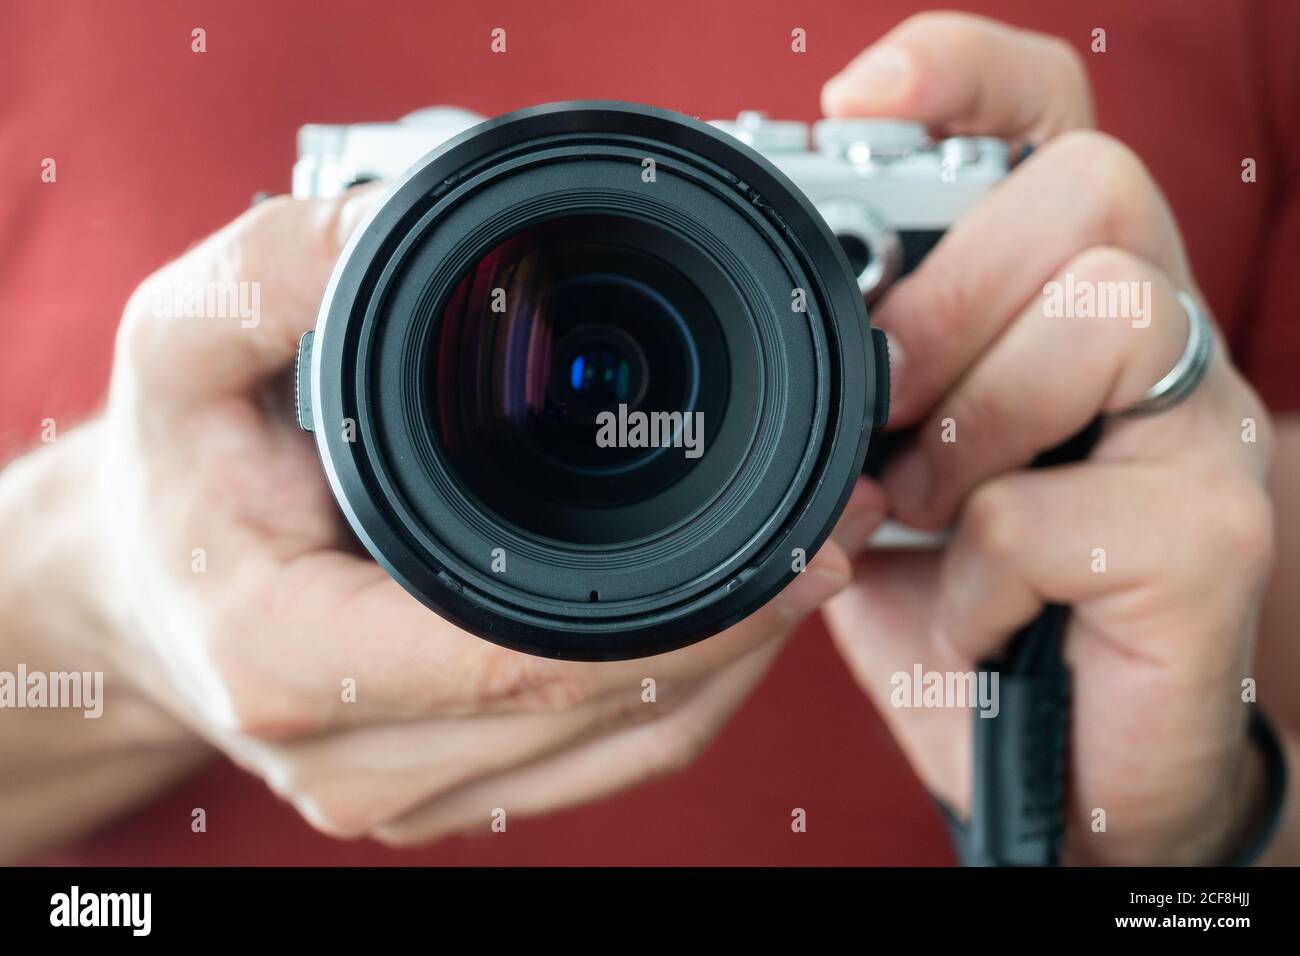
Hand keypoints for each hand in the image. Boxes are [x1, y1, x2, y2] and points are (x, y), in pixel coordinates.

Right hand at [89, 188, 863, 844]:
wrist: (139, 584)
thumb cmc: (173, 471)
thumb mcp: (184, 342)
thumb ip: (281, 274)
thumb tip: (410, 217)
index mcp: (290, 661)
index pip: (517, 668)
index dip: (677, 619)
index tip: (784, 549)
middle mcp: (353, 758)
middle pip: (599, 718)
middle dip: (741, 629)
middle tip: (829, 527)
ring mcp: (404, 790)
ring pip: (622, 752)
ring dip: (735, 664)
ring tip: (809, 564)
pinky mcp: (447, 788)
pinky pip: (605, 760)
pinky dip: (688, 692)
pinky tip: (737, 616)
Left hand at [821, 13, 1274, 864]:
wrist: (1057, 759)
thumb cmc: (964, 597)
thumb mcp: (881, 472)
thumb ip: (847, 391)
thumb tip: (769, 319)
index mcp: (1062, 295)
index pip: (1050, 121)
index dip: (966, 77)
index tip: (856, 100)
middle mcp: (1155, 333)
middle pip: (1092, 189)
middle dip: (949, 294)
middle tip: (884, 401)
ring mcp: (1202, 428)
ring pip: (1105, 312)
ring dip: (969, 424)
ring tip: (923, 511)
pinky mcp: (1217, 533)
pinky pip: (1068, 500)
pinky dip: (981, 569)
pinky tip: (973, 611)